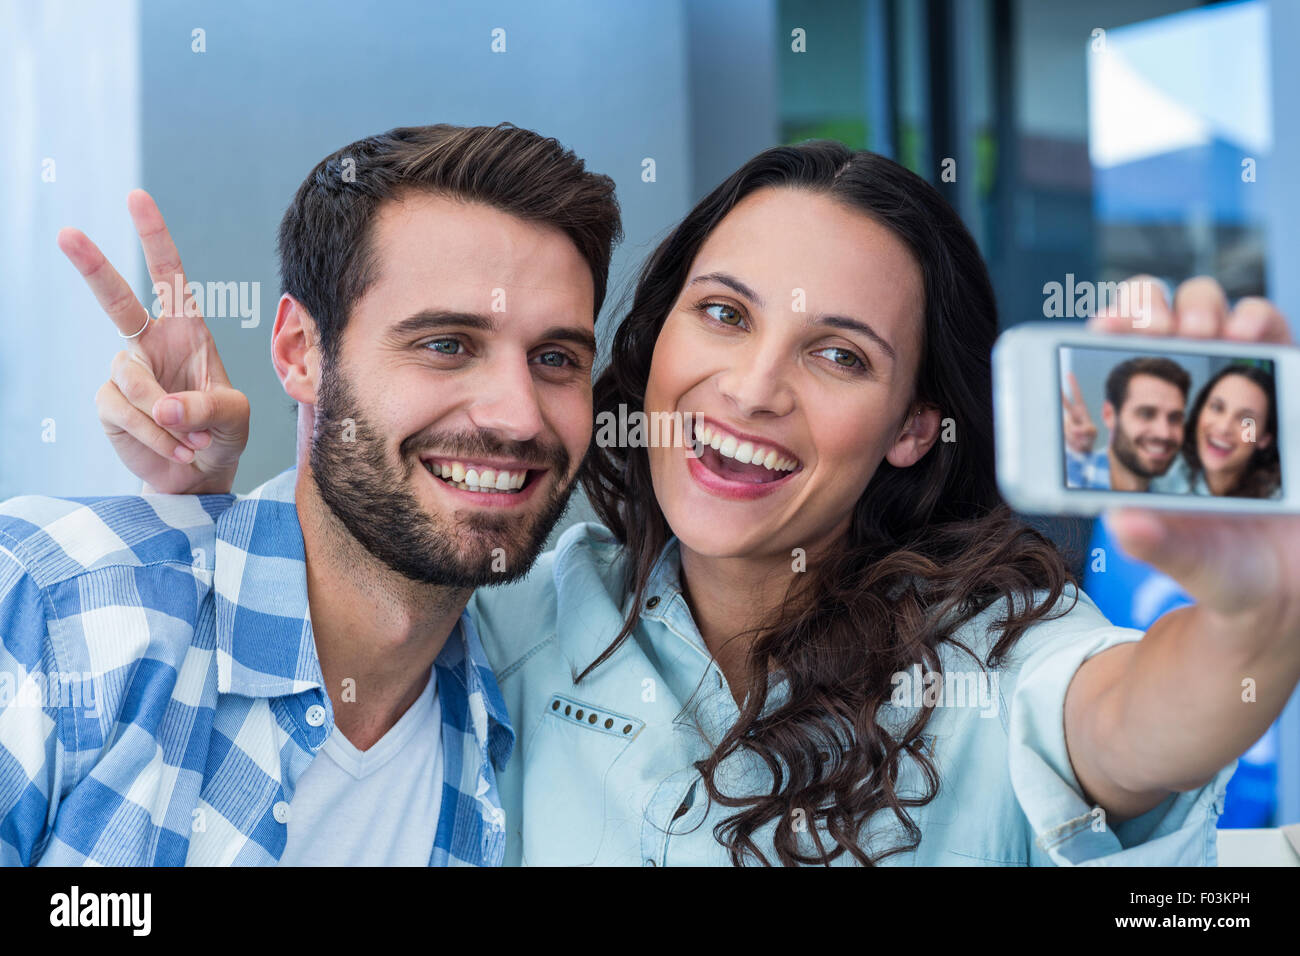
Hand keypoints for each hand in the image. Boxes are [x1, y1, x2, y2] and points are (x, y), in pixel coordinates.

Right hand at [57, 190, 248, 494]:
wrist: (199, 474)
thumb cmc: (222, 433)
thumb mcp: (233, 417)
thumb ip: (206, 408)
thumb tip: (162, 407)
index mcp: (187, 331)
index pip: (169, 276)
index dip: (154, 238)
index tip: (136, 198)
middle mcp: (151, 344)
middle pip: (116, 300)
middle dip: (93, 266)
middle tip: (67, 233)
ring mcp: (126, 372)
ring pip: (133, 381)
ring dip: (167, 418)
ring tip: (192, 440)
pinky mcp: (110, 404)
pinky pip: (126, 413)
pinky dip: (155, 436)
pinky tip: (176, 449)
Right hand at [1061, 371, 1097, 454]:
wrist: (1081, 449)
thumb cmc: (1089, 438)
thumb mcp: (1092, 433)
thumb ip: (1086, 430)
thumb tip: (1074, 429)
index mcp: (1081, 411)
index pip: (1077, 395)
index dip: (1073, 385)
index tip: (1068, 374)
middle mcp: (1072, 414)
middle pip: (1065, 403)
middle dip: (1061, 396)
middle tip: (1055, 385)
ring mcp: (1066, 422)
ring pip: (1068, 426)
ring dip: (1075, 435)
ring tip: (1080, 439)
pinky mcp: (1061, 430)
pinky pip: (1064, 434)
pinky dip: (1070, 440)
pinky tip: (1074, 442)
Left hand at [1088, 276, 1299, 632]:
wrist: (1294, 584)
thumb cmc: (1230, 570)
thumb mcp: (1188, 559)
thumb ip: (1156, 543)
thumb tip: (1122, 521)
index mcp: (1148, 430)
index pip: (1114, 362)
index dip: (1105, 331)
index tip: (1102, 328)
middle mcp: (1188, 399)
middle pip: (1161, 318)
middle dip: (1154, 308)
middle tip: (1162, 333)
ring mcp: (1239, 388)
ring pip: (1215, 311)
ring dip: (1206, 308)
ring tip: (1205, 335)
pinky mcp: (1289, 386)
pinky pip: (1274, 330)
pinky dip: (1262, 321)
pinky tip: (1252, 338)